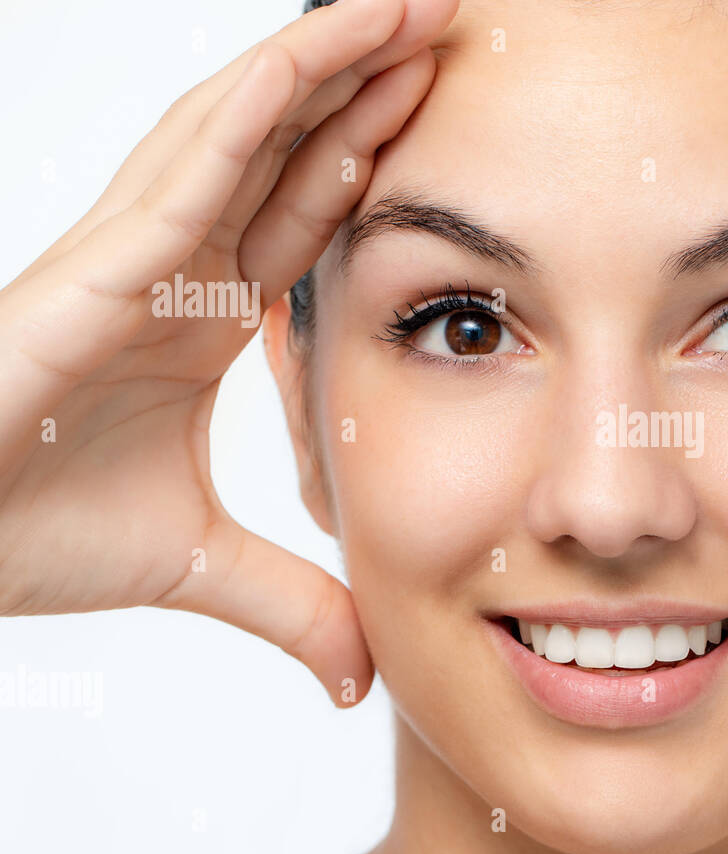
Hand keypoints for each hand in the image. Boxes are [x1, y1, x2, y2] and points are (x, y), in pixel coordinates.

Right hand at [0, 0, 457, 705]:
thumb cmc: (27, 527)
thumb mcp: (201, 567)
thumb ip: (292, 604)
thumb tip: (362, 672)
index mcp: (202, 315)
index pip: (307, 213)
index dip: (370, 155)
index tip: (439, 111)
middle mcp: (175, 267)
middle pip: (288, 151)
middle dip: (364, 83)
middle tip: (445, 25)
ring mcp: (136, 256)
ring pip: (244, 134)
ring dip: (323, 66)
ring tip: (403, 7)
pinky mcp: (97, 270)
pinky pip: (186, 174)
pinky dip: (248, 112)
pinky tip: (307, 59)